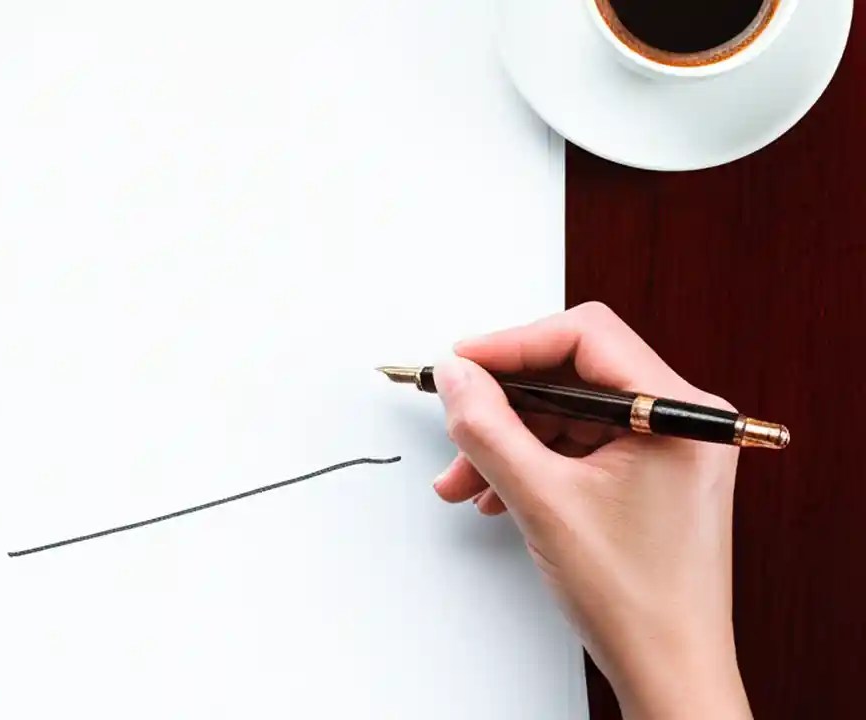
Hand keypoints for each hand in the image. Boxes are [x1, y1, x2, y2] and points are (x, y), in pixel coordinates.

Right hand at [432, 303, 749, 719]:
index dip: (514, 344)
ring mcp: (669, 449)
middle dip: (506, 406)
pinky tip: (498, 493)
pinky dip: (535, 462)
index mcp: (677, 411)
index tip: (464, 363)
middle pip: (574, 374)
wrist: (669, 671)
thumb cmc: (636, 599)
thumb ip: (489, 427)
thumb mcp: (542, 499)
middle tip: (458, 426)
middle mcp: (682, 420)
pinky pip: (581, 445)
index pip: (587, 335)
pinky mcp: (652, 474)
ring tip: (467, 481)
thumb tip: (457, 375)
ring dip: (511, 441)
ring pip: (570, 414)